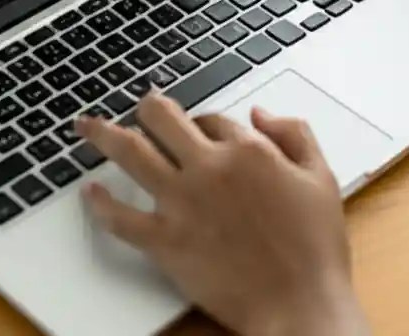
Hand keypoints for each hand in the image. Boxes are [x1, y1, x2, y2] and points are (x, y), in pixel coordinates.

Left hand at [75, 95, 369, 335]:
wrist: (298, 303)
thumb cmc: (314, 248)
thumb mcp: (321, 178)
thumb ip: (295, 136)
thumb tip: (262, 114)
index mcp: (249, 150)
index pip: (212, 118)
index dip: (205, 121)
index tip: (201, 129)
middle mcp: (209, 167)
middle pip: (162, 118)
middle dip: (147, 106)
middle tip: (140, 106)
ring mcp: (182, 203)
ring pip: (130, 153)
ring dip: (103, 134)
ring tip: (87, 126)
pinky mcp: (164, 240)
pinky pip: (119, 217)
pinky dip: (99, 203)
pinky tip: (90, 193)